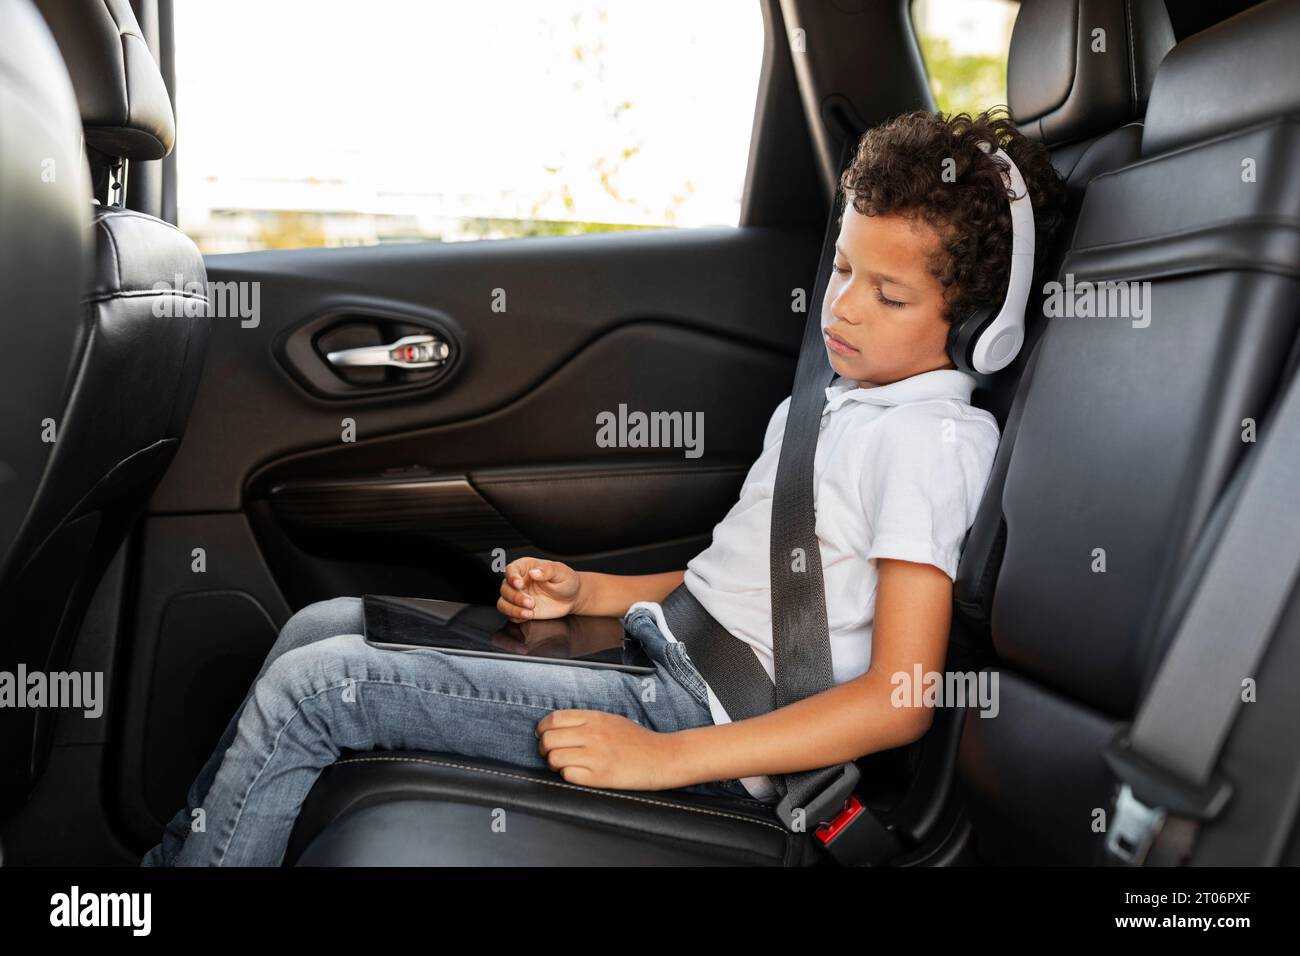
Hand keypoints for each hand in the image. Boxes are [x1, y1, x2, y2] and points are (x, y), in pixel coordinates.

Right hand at [497, 557, 582, 621]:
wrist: (571, 598)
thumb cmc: (565, 580)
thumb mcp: (561, 572)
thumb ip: (548, 570)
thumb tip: (534, 572)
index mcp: (526, 567)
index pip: (511, 569)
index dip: (512, 577)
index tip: (519, 584)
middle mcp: (519, 581)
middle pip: (505, 589)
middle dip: (516, 597)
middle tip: (531, 602)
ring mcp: (518, 596)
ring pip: (503, 603)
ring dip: (513, 610)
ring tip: (529, 613)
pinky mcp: (520, 609)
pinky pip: (509, 614)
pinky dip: (516, 617)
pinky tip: (529, 616)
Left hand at [536, 710, 676, 789]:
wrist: (661, 757)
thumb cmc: (636, 740)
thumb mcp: (611, 720)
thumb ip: (585, 721)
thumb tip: (556, 727)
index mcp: (594, 718)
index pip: (553, 719)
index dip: (542, 729)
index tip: (543, 735)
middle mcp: (592, 734)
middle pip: (549, 739)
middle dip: (544, 748)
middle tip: (550, 753)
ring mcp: (595, 755)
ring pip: (554, 758)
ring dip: (554, 764)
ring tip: (563, 765)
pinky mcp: (599, 776)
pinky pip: (568, 775)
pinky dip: (567, 775)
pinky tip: (577, 773)